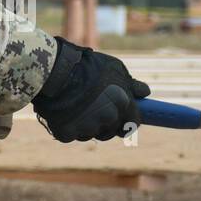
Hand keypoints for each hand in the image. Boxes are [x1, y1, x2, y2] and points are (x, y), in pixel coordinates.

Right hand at [32, 38, 150, 141]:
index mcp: (122, 103)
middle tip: (93, 109)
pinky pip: (71, 135)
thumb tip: (145, 92)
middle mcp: (108, 117)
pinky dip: (68, 127)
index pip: (133, 124)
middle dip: (105, 124)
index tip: (122, 120)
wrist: (54, 69)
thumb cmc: (87, 66)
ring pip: (90, 133)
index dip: (127, 122)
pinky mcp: (66, 133)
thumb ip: (131, 84)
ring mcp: (87, 127)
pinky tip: (63, 112)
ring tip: (76, 106)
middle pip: (111, 131)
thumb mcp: (115, 68)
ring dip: (86, 125)